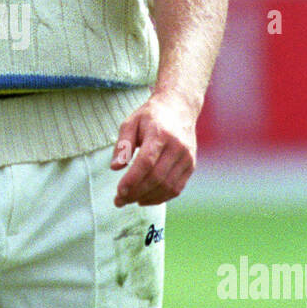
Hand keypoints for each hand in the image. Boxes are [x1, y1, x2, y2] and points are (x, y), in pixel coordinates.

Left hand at [110, 89, 196, 205]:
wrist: (179, 107)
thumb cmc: (150, 116)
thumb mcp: (131, 122)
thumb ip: (122, 144)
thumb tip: (115, 167)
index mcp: (160, 133)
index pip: (146, 162)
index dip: (132, 180)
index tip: (119, 192)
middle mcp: (177, 146)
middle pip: (156, 177)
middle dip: (136, 193)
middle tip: (119, 201)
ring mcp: (187, 157)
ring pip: (167, 186)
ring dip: (146, 198)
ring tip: (130, 200)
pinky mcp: (191, 166)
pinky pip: (176, 189)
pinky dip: (160, 198)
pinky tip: (145, 199)